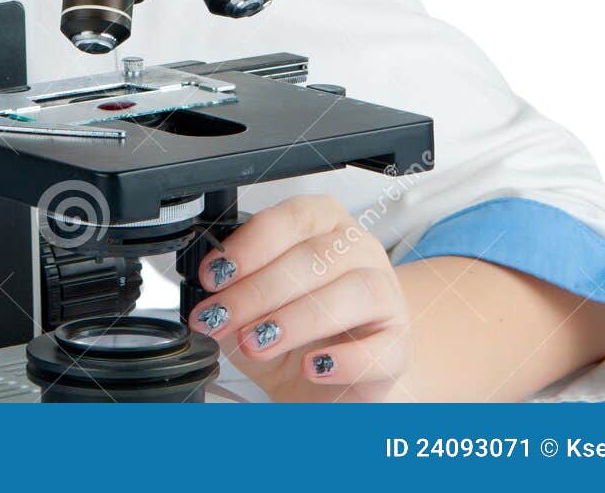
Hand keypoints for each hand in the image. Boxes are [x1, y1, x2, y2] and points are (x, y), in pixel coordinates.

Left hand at [185, 194, 410, 401]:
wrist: (328, 385)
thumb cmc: (290, 334)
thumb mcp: (250, 308)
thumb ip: (231, 293)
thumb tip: (205, 293)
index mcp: (321, 223)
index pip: (289, 219)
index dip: (248, 246)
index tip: (213, 276)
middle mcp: (358, 249)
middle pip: (313, 258)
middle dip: (256, 290)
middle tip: (221, 317)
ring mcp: (387, 296)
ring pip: (351, 293)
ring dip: (295, 319)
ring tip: (256, 342)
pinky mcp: (399, 346)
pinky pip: (381, 347)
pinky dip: (343, 359)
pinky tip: (312, 366)